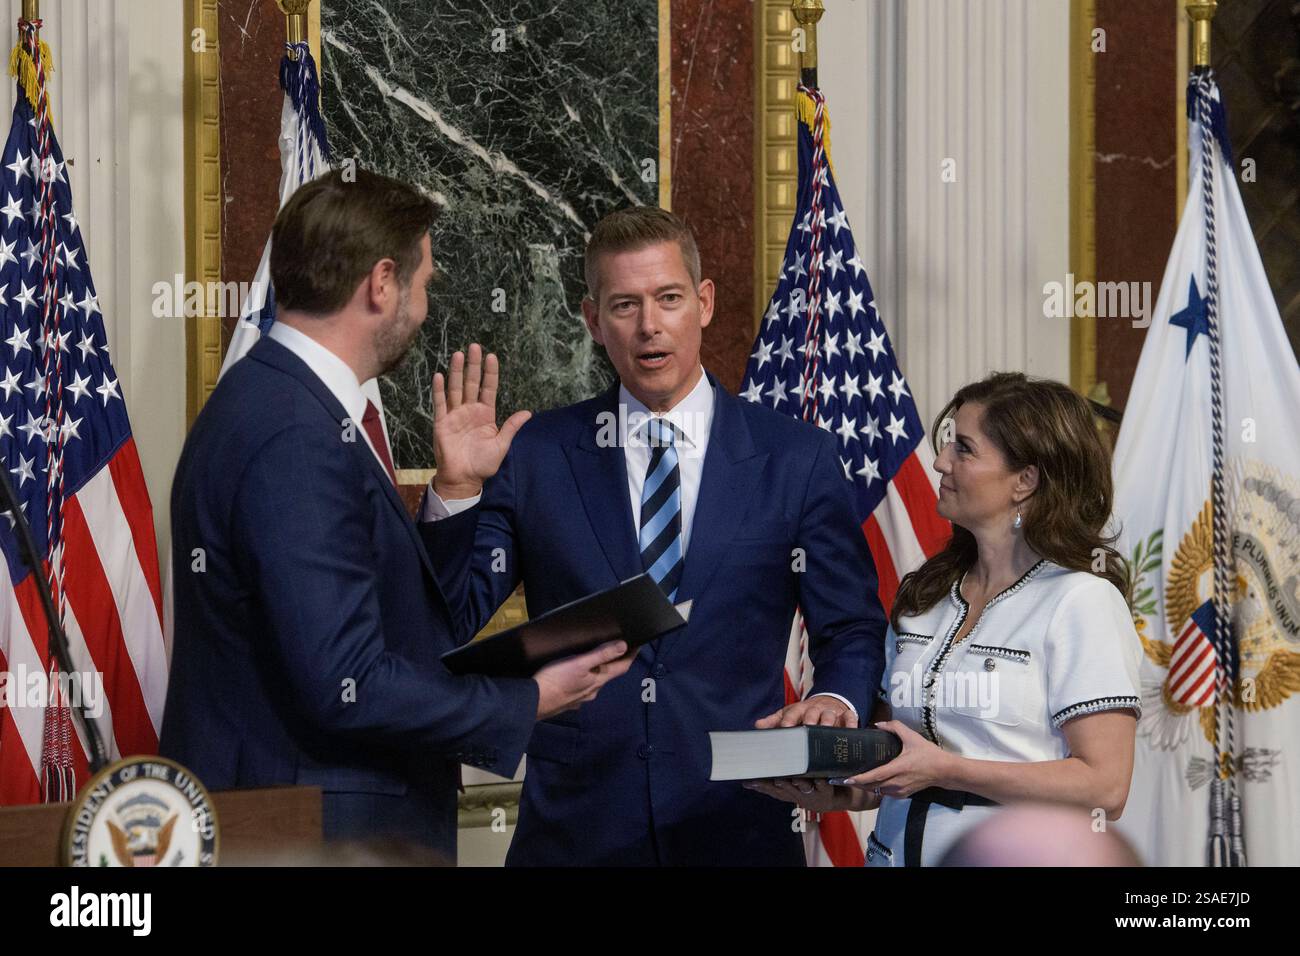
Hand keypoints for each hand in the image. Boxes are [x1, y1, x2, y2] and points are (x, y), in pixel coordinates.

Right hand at [431, 344, 530, 499]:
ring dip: (456, 372)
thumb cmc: (483, 463)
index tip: (492, 356)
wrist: (464, 479)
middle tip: (474, 346)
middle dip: (473, 365)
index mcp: (485, 414)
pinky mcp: (442, 423)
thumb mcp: (502, 445)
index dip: (490, 372)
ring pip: (456, 388)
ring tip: (458, 354)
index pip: (488, 388)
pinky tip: (439, 376)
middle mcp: (470, 410)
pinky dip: (439, 390)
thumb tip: (528, 412)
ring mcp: (455, 415)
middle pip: (471, 383)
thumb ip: (511, 427)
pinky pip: (440, 404)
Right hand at [533, 640, 634, 719]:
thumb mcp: (579, 663)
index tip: (638, 644)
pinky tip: (574, 676)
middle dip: (613, 662)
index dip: (631, 655)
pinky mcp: (568, 701)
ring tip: (593, 659)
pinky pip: (580, 688)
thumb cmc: (556, 680)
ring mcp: (580, 699)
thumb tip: (624, 646)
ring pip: (593, 682)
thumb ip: (601, 655)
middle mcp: (593, 691)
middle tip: (615, 647)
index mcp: (598, 680)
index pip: (622, 667)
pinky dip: (583, 680)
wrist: (532, 703)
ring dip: (596, 671)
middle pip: (608, 675)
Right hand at [743, 777, 857, 812]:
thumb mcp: (793, 777)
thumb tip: (754, 759)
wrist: (840, 795)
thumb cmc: (812, 781)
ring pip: (803, 788)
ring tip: (793, 777)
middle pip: (785, 789)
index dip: (760, 785)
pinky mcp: (827, 792)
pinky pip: (824, 787)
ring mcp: (812, 794)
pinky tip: (818, 777)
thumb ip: (778, 770)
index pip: (770, 788)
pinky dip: (820, 783)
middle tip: (771, 776)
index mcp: (788, 791)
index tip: (749, 780)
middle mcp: (797, 795)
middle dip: (777, 783)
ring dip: (797, 783)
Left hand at [754, 695, 856, 729]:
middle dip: (809, 722)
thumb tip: (757, 726)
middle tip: (806, 731)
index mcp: (799, 709)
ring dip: (827, 722)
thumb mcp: (789, 714)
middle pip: (811, 714)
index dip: (788, 721)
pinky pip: (850, 717)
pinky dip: (851, 723)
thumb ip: (774, 721)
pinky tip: (851, 730)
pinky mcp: (845, 715)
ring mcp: (830, 712)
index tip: (784, 729)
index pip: (791, 714)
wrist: (827, 702)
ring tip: (826, 731)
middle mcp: (815, 710)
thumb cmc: (805, 713)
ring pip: (829, 715)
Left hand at [831, 720, 954, 797]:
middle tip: (841, 778)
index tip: (846, 779)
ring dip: (865, 787)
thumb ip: (894, 727)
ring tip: (852, 779)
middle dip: (856, 783)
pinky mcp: (902, 795)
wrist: (944, 771)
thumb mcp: (912, 736)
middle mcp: (896, 783)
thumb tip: (878, 724)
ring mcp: (899, 791)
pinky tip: (869, 782)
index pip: (873, 777)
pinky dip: (875, 788)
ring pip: (876, 791)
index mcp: (897, 769)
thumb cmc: (927, 753)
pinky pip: (884, 793)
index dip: (858, 779)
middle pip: (871, 787)